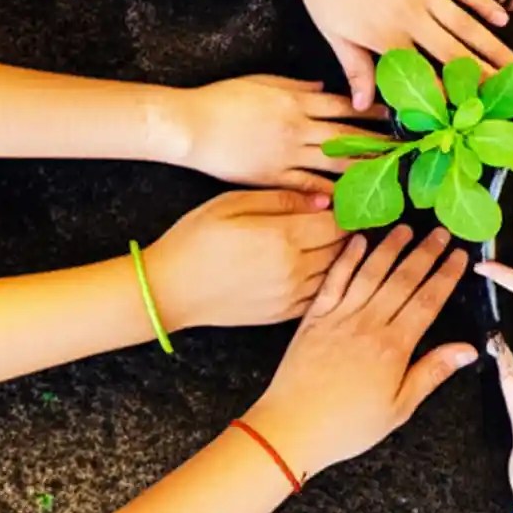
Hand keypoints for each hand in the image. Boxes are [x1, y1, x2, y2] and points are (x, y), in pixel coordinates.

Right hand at [145, 190, 346, 329]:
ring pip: (334, 272)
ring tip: (325, 241)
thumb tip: (322, 200)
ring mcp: (291, 295)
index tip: (341, 203)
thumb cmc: (195, 240)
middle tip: (336, 220)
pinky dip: (324, 279)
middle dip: (342, 231)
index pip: (336, 223)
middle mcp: (294, 269)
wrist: (170, 290)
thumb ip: (281, 199)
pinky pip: (319, 294)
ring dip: (337, 256)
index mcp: (283, 237)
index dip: (343, 211)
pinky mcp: (284, 313)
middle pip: (340, 247)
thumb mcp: (232, 203)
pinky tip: (311, 266)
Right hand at [159, 75, 386, 191]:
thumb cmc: (221, 100)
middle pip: (348, 136)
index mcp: (296, 102)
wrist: (190, 126)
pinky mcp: (273, 178)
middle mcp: (297, 128)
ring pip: (334, 164)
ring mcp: (286, 155)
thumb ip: (297, 87)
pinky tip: (351, 201)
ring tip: (391, 176)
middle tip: (407, 151)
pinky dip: (330, 194)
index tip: (395, 116)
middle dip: (379, 143)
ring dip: (364, 170)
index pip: (344, 106)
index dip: (371, 112)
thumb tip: (324, 88)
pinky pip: (308, 187)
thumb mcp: (262, 82)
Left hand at [242, 226, 475, 475]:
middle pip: (403, 279)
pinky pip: (334, 280)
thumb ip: (433, 372)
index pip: (428, 301)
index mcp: (394, 347)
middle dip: (426, 253)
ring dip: (390, 247)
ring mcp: (339, 317)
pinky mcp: (314, 317)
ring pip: (371, 272)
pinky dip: (347, 258)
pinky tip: (357, 240)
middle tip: (441, 232)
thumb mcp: (399, 408)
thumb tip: (467, 350)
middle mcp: (368, 324)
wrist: (292, 427)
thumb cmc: (346, 425)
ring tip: (406, 228)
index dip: (446, 275)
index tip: (460, 256)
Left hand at [291, 0, 512, 109]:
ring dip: (491, 46)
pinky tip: (502, 17)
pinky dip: (482, 3)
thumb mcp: (333, 32)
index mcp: (385, 38)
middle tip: (507, 91)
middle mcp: (410, 16)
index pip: (424, 75)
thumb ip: (356, 68)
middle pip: (454, 53)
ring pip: (464, 23)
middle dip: (483, 75)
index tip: (469, 109)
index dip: (449, 94)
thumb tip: (363, 105)